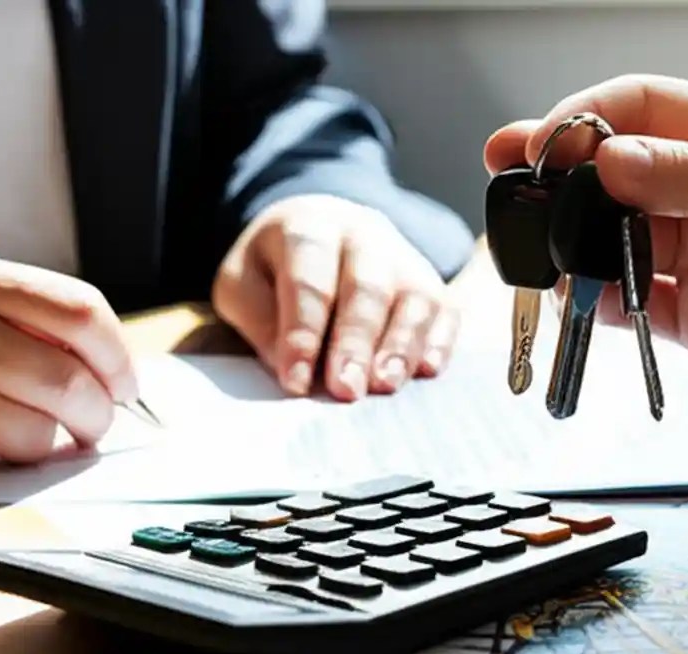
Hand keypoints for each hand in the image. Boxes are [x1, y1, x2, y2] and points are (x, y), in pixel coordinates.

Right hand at [0, 248, 136, 479]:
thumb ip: (12, 314)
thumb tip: (101, 369)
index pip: (80, 312)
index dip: (119, 356)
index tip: (126, 385)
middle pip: (71, 382)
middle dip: (100, 416)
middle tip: (96, 427)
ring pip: (36, 436)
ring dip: (45, 446)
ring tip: (22, 434)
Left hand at [212, 194, 459, 400]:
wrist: (321, 230)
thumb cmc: (276, 268)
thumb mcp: (243, 284)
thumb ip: (261, 322)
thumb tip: (296, 372)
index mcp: (308, 228)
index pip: (308, 282)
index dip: (302, 334)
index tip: (295, 383)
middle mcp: (362, 235)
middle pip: (366, 287)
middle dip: (356, 342)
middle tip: (346, 390)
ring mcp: (403, 256)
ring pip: (413, 297)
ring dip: (401, 346)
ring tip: (385, 385)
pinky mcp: (430, 281)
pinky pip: (444, 309)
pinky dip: (439, 341)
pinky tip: (425, 370)